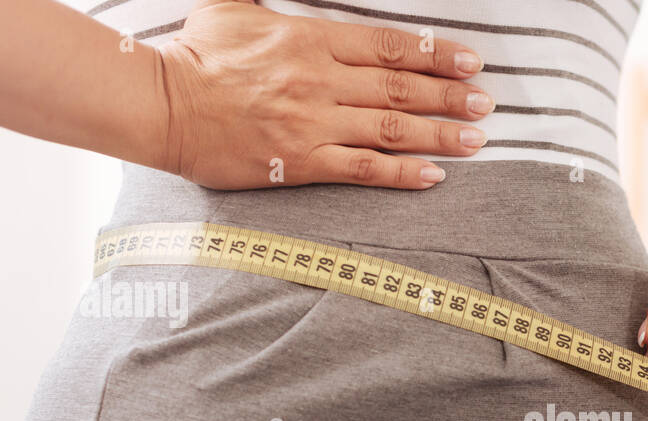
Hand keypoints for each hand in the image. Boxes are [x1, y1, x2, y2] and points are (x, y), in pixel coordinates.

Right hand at [158, 0, 494, 188]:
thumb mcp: (232, 0)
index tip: (469, 61)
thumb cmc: (196, 53)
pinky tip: (433, 176)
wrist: (161, 105)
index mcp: (310, 40)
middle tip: (485, 102)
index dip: (435, 54)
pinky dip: (402, 174)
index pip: (388, 47)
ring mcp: (313, 124)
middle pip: (400, 89)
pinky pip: (363, 170)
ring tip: (475, 138)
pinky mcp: (301, 162)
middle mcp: (320, 82)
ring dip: (439, 135)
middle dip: (449, 95)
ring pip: (391, 130)